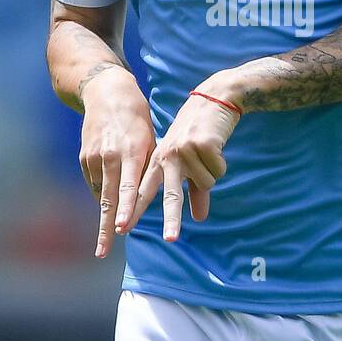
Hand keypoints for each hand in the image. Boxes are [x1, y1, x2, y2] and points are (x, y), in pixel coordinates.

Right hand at [77, 68, 156, 257]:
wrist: (107, 94)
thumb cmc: (138, 121)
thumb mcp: (150, 141)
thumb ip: (147, 169)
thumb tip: (148, 198)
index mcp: (131, 151)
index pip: (128, 187)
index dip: (125, 208)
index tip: (122, 228)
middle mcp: (109, 156)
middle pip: (108, 199)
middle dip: (106, 227)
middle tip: (103, 251)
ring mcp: (93, 157)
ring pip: (100, 195)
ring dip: (104, 218)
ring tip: (104, 243)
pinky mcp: (83, 158)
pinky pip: (94, 184)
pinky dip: (102, 196)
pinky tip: (108, 204)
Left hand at [121, 87, 241, 240]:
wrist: (214, 100)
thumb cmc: (199, 133)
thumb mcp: (192, 162)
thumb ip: (195, 191)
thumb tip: (199, 218)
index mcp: (158, 161)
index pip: (143, 191)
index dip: (132, 210)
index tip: (121, 230)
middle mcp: (167, 156)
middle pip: (170, 195)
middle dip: (171, 218)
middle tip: (170, 240)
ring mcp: (183, 149)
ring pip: (206, 182)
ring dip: (212, 171)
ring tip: (209, 152)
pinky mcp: (202, 143)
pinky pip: (217, 170)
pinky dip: (221, 162)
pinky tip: (216, 145)